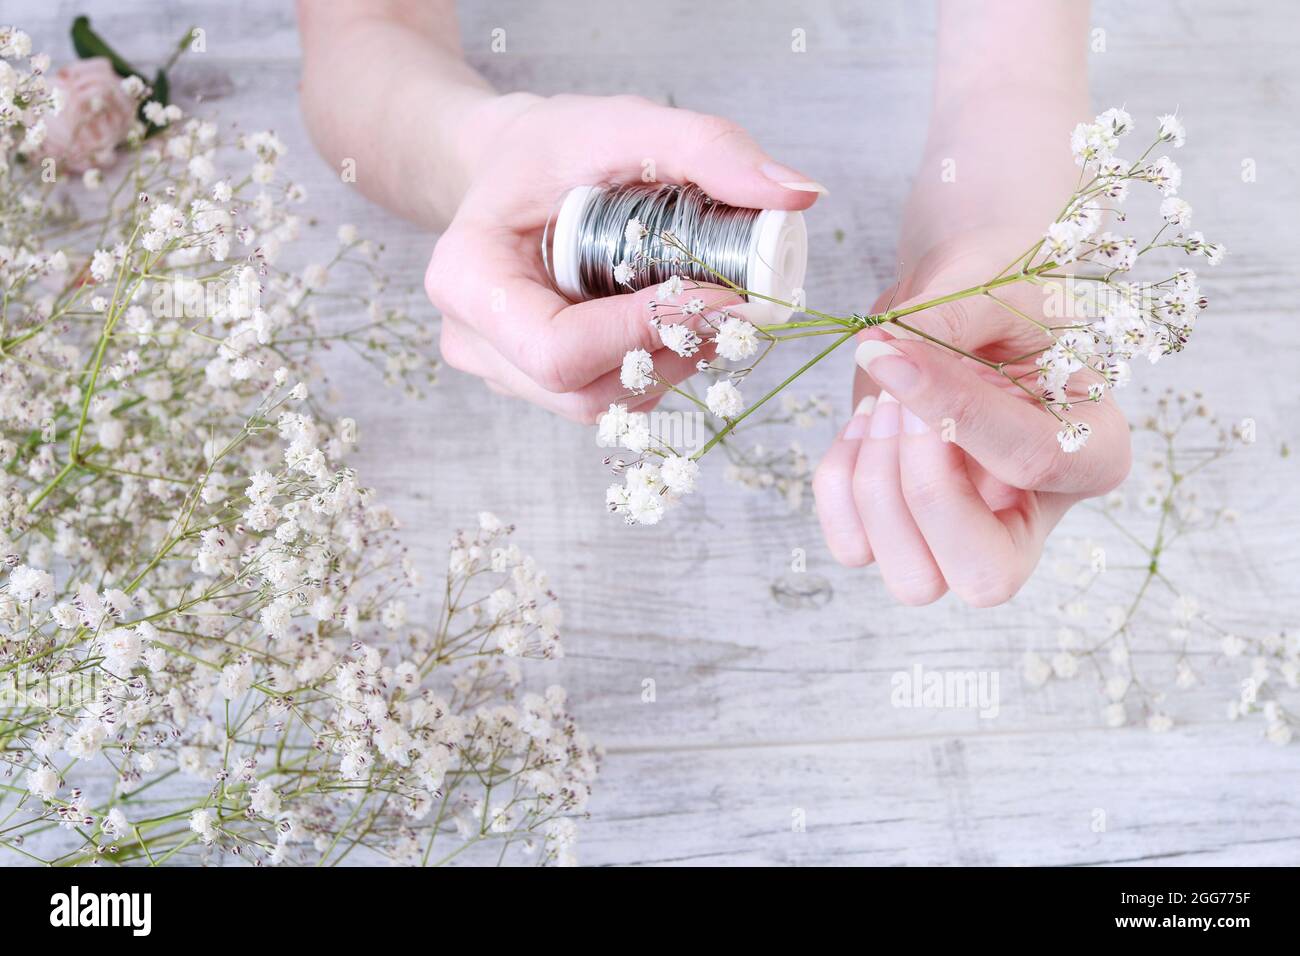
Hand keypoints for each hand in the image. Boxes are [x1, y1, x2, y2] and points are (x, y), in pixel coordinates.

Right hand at [424, 93, 822, 421]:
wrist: (512, 167)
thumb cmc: (554, 146)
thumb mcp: (625, 124)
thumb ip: (709, 149)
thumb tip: (799, 193)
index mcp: (468, 279)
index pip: (560, 349)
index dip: (647, 333)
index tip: (718, 292)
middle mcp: (474, 341)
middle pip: (584, 391)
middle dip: (671, 354)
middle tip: (732, 303)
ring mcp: (503, 371)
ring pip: (600, 405)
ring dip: (672, 367)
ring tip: (710, 307)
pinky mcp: (536, 383)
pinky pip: (606, 399)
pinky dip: (657, 371)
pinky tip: (682, 324)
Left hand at [812, 230, 1131, 606]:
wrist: (965, 307)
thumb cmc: (999, 299)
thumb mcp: (993, 288)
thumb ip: (949, 318)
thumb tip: (886, 352)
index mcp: (1093, 454)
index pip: (1032, 462)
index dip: (954, 412)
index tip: (896, 356)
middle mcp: (1034, 514)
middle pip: (985, 578)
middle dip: (923, 489)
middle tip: (897, 402)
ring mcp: (965, 536)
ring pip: (914, 580)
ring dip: (875, 483)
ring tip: (882, 401)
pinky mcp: (903, 532)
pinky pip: (854, 548)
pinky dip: (839, 485)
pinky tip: (863, 422)